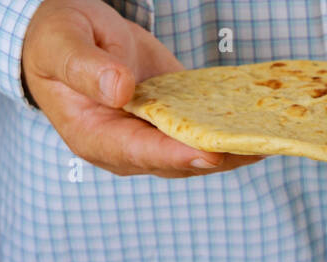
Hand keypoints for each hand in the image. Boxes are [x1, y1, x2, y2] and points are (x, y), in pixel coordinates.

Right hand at [22, 0, 261, 176]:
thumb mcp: (62, 44)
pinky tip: (260, 123)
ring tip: (271, 139)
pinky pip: (202, 131)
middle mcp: (126, 146)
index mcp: (94, 135)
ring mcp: (150, 136)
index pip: (139, 152)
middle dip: (218, 157)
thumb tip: (120, 90)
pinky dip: (229, 130)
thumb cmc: (55, 40)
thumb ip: (86, 68)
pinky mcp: (170, 121)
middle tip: (258, 147)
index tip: (209, 154)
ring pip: (196, 152)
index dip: (176, 156)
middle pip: (177, 162)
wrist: (66, 34)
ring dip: (232, 149)